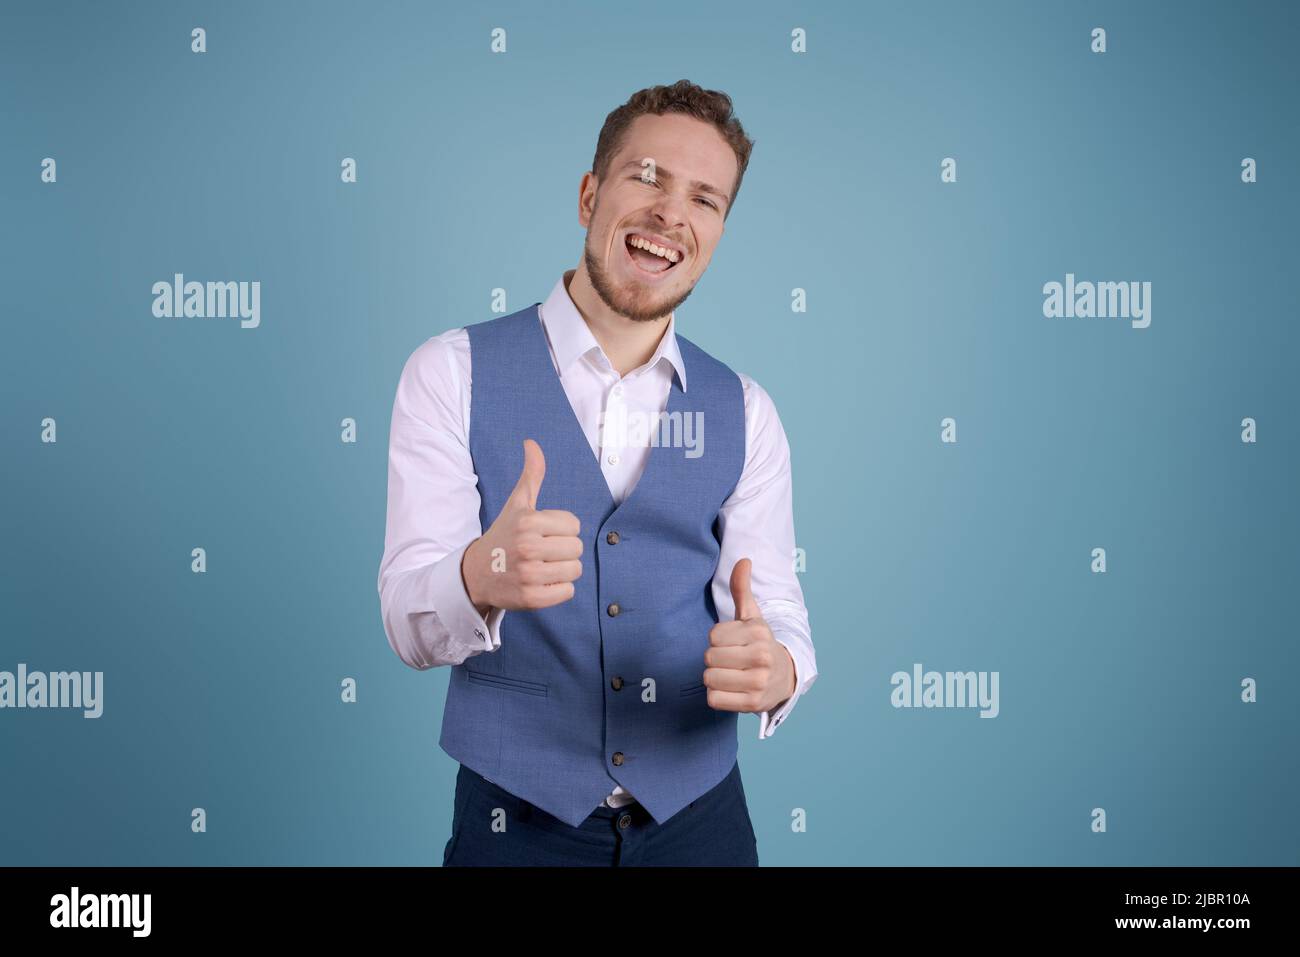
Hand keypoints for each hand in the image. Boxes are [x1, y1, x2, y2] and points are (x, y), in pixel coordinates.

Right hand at [460, 438, 582, 613]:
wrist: (477, 573)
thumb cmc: (504, 535)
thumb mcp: (517, 504)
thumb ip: (531, 475)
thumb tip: (531, 443)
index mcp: (528, 521)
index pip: (574, 525)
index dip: (562, 530)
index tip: (542, 534)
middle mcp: (528, 547)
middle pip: (576, 548)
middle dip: (563, 550)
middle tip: (541, 553)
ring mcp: (529, 574)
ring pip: (575, 570)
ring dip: (562, 570)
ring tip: (542, 567)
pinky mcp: (531, 598)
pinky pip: (567, 592)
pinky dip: (558, 590)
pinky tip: (540, 584)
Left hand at [703, 558, 796, 713]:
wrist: (785, 678)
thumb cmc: (760, 644)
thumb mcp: (753, 617)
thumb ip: (743, 589)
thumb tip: (743, 560)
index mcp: (759, 633)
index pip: (712, 636)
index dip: (718, 640)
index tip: (734, 643)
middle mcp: (761, 657)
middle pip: (709, 658)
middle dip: (715, 660)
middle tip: (732, 661)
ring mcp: (758, 683)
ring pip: (709, 679)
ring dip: (715, 678)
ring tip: (732, 675)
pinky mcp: (752, 704)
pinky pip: (714, 699)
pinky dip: (718, 696)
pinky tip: (732, 690)